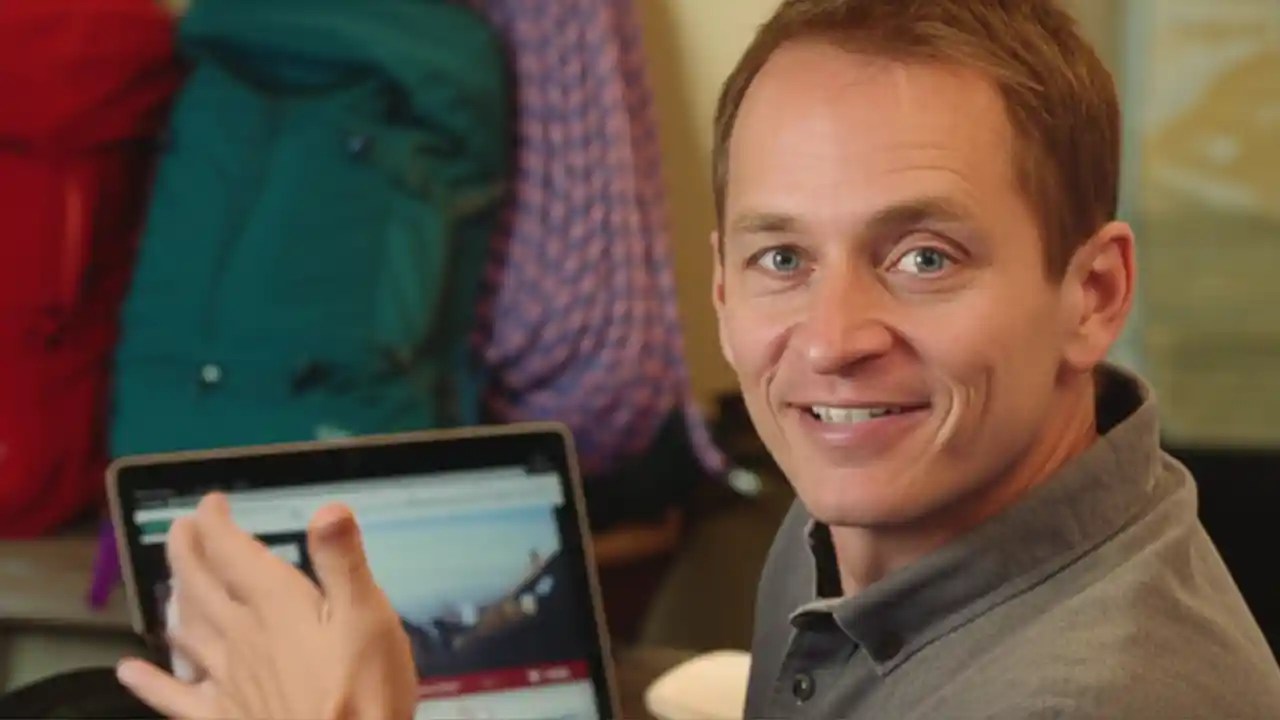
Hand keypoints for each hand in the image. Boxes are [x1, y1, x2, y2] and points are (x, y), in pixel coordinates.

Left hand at [116, 493, 417, 719]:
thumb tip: (328, 508)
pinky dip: (149, 683)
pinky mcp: (221, 718)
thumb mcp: (368, 619)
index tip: (210, 503)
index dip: (217, 524)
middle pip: (202, 586)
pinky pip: (175, 697)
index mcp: (276, 605)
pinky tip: (127, 671)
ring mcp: (226, 680)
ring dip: (173, 600)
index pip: (234, 553)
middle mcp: (242, 636)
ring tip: (166, 581)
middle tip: (180, 529)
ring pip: (187, 632)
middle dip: (188, 553)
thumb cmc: (364, 690)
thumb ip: (342, 563)